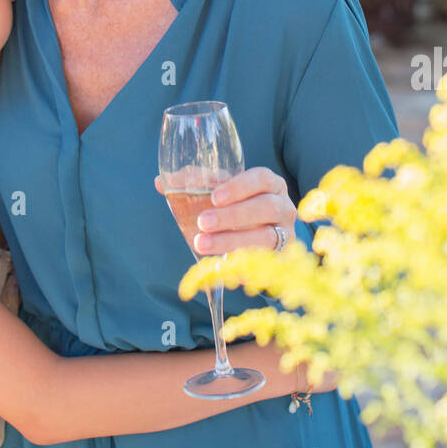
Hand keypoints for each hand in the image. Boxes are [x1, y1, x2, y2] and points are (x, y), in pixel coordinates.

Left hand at [155, 166, 296, 255]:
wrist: (266, 240)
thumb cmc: (239, 208)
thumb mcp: (222, 195)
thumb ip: (195, 186)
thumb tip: (161, 183)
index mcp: (270, 184)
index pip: (260, 178)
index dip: (239, 186)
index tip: (215, 197)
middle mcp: (283, 206)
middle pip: (265, 207)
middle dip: (232, 215)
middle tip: (203, 222)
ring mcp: (285, 234)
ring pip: (264, 237)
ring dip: (231, 241)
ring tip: (202, 244)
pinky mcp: (281, 259)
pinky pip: (264, 263)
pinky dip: (241, 266)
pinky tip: (221, 269)